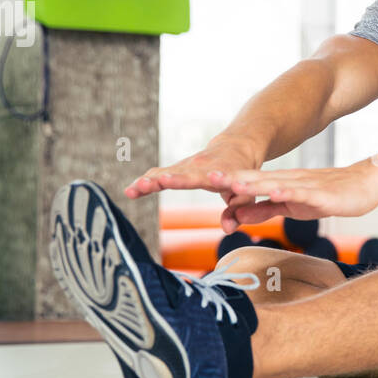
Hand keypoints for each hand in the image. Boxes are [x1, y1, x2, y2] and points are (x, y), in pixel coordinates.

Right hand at [125, 139, 262, 231]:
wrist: (235, 148)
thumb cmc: (243, 175)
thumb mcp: (247, 193)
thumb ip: (239, 210)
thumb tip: (226, 229)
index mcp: (217, 172)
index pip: (200, 177)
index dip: (187, 179)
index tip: (172, 180)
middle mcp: (199, 166)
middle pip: (177, 173)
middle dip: (161, 180)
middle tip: (144, 184)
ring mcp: (186, 166)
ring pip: (164, 172)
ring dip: (148, 181)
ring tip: (131, 190)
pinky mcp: (177, 168)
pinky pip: (158, 174)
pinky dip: (145, 181)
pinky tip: (131, 191)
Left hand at [214, 162, 377, 225]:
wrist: (365, 184)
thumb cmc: (328, 195)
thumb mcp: (290, 207)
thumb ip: (264, 209)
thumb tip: (236, 215)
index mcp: (278, 184)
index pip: (246, 184)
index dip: (222, 183)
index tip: (198, 181)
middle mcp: (288, 181)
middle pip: (255, 180)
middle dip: (230, 179)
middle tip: (202, 176)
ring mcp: (305, 186)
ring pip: (275, 184)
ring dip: (255, 184)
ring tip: (232, 183)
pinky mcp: (323, 195)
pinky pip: (304, 194)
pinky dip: (289, 192)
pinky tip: (276, 191)